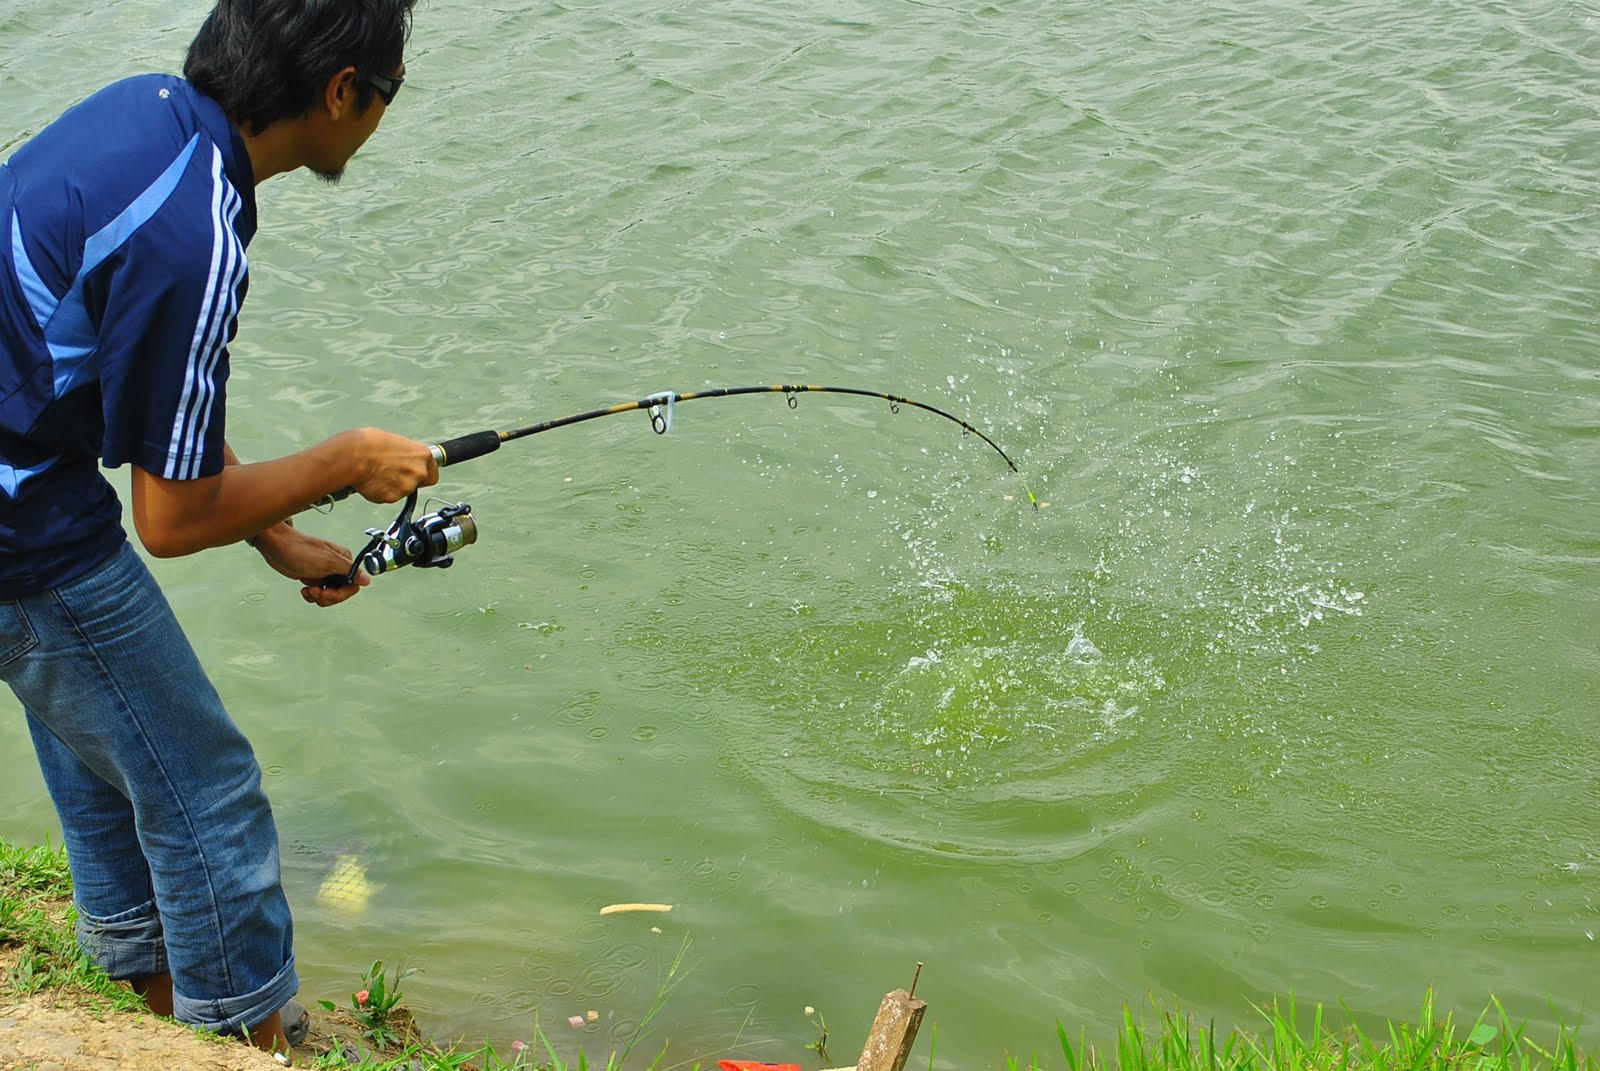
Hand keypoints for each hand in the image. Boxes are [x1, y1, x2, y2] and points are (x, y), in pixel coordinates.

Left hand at [252, 524, 371, 606]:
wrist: (277, 547)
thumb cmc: (299, 549)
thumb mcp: (328, 561)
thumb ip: (350, 571)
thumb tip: (367, 579)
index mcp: (344, 560)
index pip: (354, 584)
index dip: (342, 593)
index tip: (329, 592)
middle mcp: (337, 567)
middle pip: (342, 592)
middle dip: (329, 596)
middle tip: (318, 591)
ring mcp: (325, 573)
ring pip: (330, 595)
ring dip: (319, 597)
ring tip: (310, 590)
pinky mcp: (314, 578)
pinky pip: (318, 594)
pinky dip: (311, 596)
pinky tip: (305, 589)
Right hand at [344, 428, 438, 503]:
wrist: (354, 456)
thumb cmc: (369, 444)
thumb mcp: (396, 442)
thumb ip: (407, 455)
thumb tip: (405, 460)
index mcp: (422, 455)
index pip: (433, 472)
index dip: (424, 474)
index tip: (418, 474)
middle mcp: (418, 472)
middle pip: (420, 483)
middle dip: (409, 480)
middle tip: (393, 473)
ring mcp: (406, 486)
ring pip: (403, 491)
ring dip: (393, 486)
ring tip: (378, 474)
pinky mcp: (392, 497)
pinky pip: (389, 497)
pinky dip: (382, 492)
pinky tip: (373, 481)